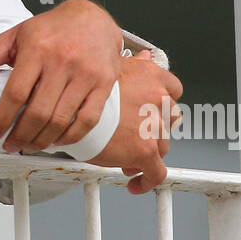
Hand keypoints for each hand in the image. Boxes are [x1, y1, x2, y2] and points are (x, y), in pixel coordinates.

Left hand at [0, 0, 124, 153]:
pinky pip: (87, 120)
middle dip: (20, 136)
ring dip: (42, 140)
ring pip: (61, 120)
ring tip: (29, 145)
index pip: (15, 93)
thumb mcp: (16, 35)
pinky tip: (57, 139)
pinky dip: (71, 136)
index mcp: (38, 49)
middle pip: (38, 112)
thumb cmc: (52, 28)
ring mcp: (86, 74)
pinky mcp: (103, 84)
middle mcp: (63, 61)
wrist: (93, 17)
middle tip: (10, 145)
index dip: (1, 119)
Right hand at [91, 51, 183, 193]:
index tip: (153, 112)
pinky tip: (135, 182)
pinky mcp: (145, 150)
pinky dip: (147, 180)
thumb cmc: (81, 87)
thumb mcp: (110, 67)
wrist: (67, 107)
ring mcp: (153, 125)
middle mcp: (157, 98)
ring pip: (162, 145)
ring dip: (148, 151)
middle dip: (154, 128)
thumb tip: (144, 58)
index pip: (173, 90)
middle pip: (168, 119)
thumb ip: (134, 66)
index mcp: (150, 76)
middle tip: (135, 135)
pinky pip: (156, 173)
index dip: (161, 104)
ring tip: (127, 159)